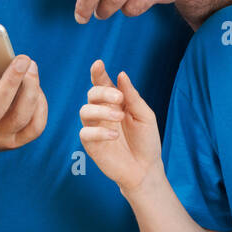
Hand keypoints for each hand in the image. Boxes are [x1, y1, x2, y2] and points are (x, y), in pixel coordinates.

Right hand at [78, 59, 162, 194]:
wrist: (146, 167)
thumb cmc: (147, 140)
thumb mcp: (145, 116)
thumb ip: (133, 97)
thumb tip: (121, 74)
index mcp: (115, 103)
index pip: (102, 84)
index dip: (98, 73)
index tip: (98, 64)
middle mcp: (102, 112)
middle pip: (91, 94)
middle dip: (103, 92)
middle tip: (119, 98)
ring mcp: (95, 128)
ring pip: (84, 111)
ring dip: (101, 111)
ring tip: (119, 118)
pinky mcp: (91, 144)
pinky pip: (85, 133)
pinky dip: (99, 132)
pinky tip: (114, 136)